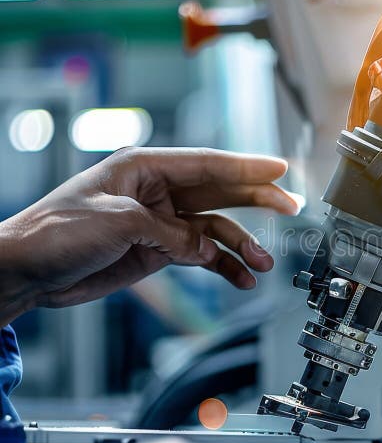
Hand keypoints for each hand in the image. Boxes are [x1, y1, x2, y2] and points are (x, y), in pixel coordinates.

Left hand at [0, 147, 299, 323]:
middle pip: (221, 192)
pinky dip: (223, 267)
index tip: (279, 169)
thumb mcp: (118, 222)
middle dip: (257, 199)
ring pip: (216, 229)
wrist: (29, 271)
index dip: (247, 166)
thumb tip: (205, 251)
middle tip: (290, 206)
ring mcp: (162, 222)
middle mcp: (159, 192)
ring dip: (242, 245)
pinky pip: (202, 256)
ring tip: (263, 263)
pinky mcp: (159, 250)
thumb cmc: (56, 231)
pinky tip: (241, 279)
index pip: (208, 164)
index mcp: (145, 168)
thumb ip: (170, 234)